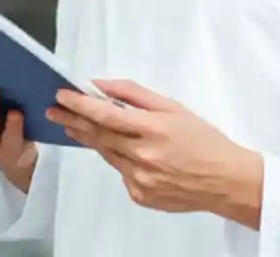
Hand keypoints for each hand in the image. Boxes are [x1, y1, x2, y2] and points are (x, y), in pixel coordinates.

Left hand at [46, 79, 263, 228]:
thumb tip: (102, 84)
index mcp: (153, 129)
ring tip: (74, 124)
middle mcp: (143, 156)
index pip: (106, 114)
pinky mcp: (139, 195)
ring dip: (89, 138)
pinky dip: (117, 158)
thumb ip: (134, 94)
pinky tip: (121, 150)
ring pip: (106, 153)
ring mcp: (139, 179)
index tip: (61, 95)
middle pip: (98, 135)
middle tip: (54, 110)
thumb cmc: (202, 140)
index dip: (80, 104)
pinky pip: (120, 171)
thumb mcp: (172, 107)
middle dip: (73, 120)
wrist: (225, 181)